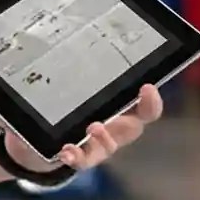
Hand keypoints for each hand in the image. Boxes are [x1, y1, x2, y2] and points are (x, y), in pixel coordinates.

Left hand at [3, 84, 163, 173]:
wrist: (48, 139)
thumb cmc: (74, 107)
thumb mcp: (80, 89)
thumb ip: (80, 73)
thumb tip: (68, 38)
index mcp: (122, 109)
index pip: (145, 108)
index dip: (151, 101)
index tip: (147, 87)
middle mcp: (116, 129)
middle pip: (132, 127)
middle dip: (128, 121)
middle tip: (118, 114)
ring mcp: (100, 145)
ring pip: (109, 146)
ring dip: (103, 138)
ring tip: (93, 128)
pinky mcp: (82, 157)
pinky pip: (83, 160)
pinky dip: (76, 157)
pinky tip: (66, 152)